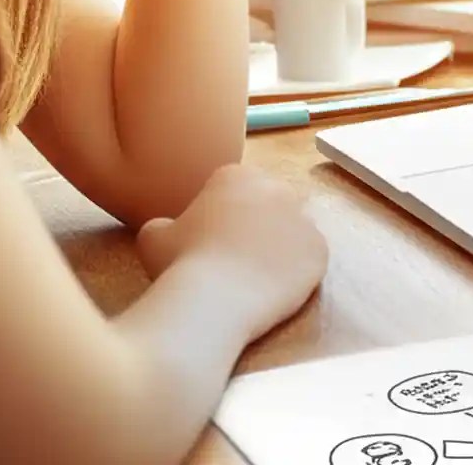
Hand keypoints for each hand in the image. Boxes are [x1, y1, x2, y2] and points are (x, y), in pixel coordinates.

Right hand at [136, 164, 327, 339]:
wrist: (216, 297)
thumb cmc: (180, 262)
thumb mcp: (153, 235)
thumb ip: (166, 224)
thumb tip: (168, 229)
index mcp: (237, 175)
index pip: (233, 188)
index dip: (221, 212)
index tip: (211, 236)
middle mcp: (277, 188)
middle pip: (268, 204)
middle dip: (255, 224)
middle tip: (236, 255)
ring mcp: (303, 218)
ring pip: (291, 230)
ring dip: (278, 246)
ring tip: (255, 273)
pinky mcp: (319, 249)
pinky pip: (308, 257)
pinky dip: (295, 270)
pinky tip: (274, 286)